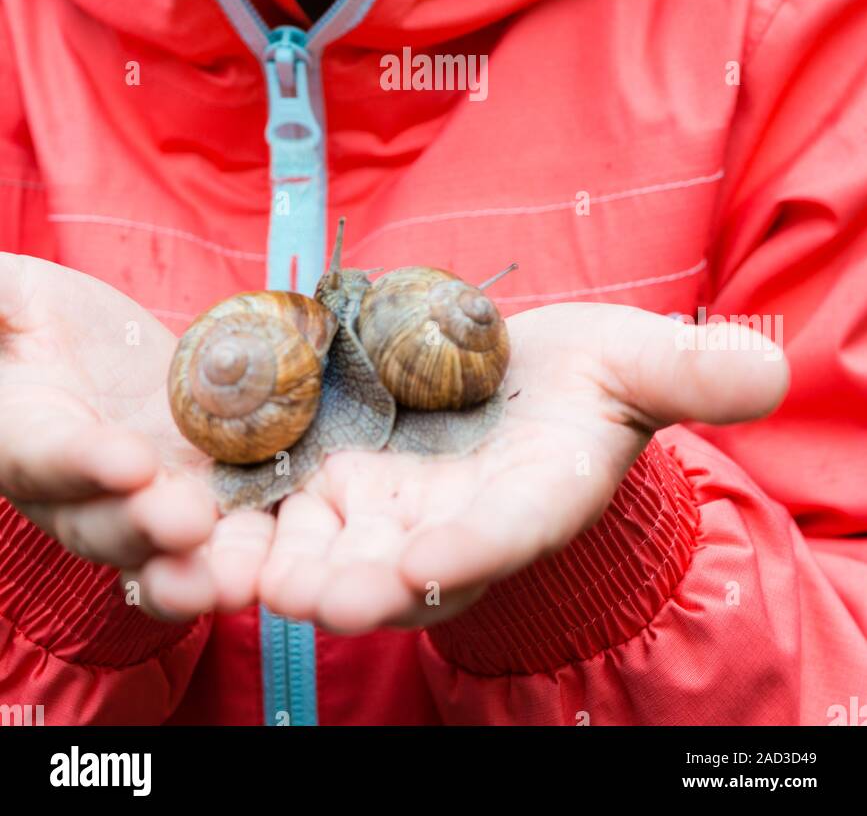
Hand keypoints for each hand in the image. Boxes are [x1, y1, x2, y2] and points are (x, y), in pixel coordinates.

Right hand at [0, 253, 223, 619]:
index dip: (87, 464)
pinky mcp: (199, 493)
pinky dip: (247, 551)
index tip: (129, 460)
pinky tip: (277, 560)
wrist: (96, 346)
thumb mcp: (11, 298)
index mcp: (22, 435)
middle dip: (148, 526)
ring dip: (197, 567)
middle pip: (105, 524)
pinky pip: (219, 535)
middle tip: (189, 520)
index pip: (49, 457)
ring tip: (233, 575)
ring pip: (160, 549)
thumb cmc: (35, 318)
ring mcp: (142, 500)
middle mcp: (78, 490)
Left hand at [249, 301, 788, 631]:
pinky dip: (223, 521)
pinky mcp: (318, 480)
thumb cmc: (582, 380)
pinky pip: (265, 509)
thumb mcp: (633, 360)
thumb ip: (685, 372)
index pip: (506, 533)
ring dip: (267, 567)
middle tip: (310, 594)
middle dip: (354, 584)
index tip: (431, 565)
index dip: (470, 552)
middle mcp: (446, 527)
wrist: (507, 385)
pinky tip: (171, 525)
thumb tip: (767, 370)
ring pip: (316, 552)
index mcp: (526, 501)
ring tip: (221, 571)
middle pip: (397, 568)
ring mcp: (375, 512)